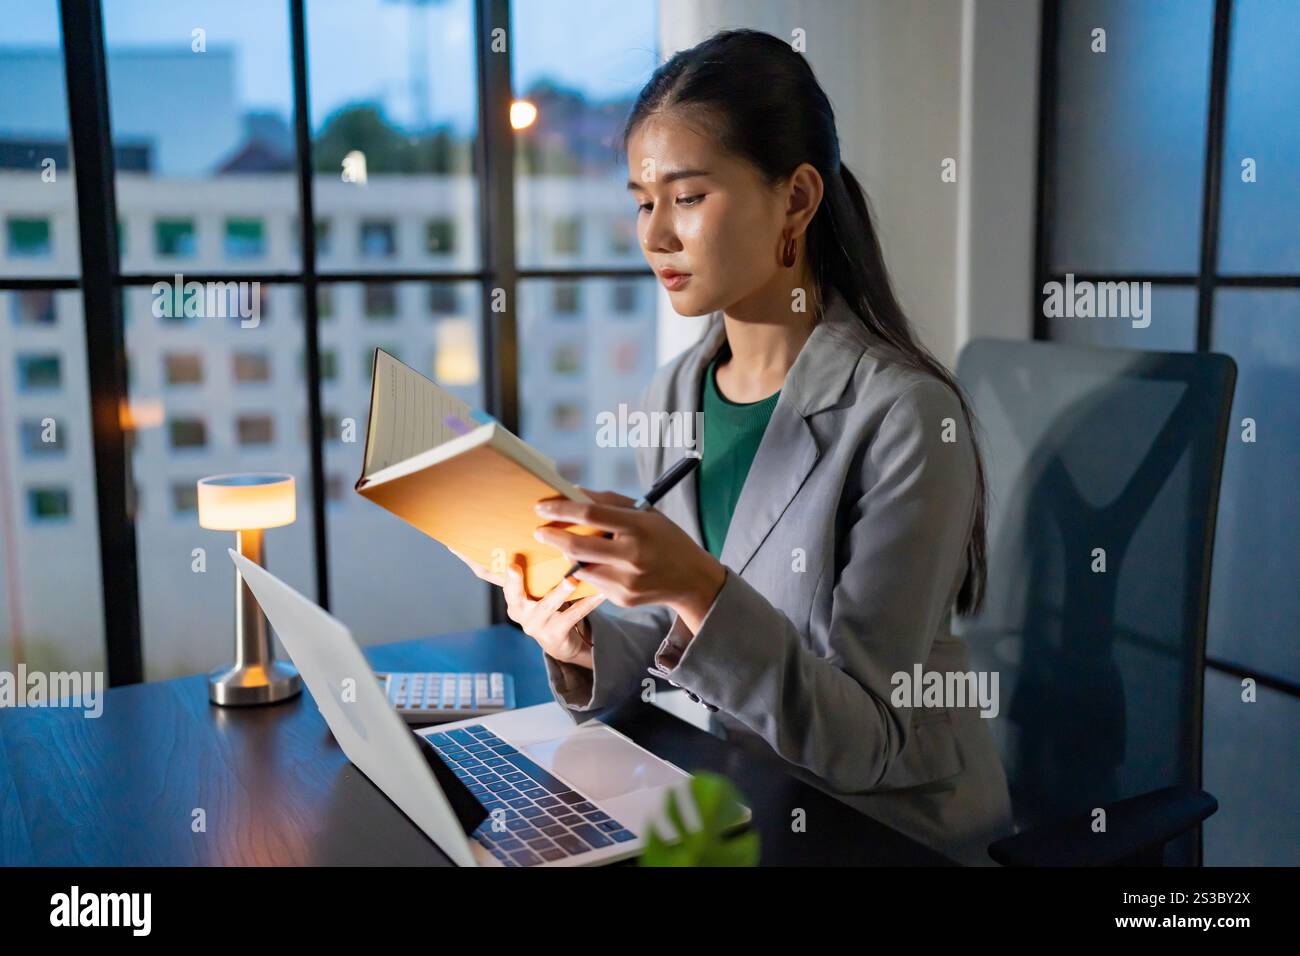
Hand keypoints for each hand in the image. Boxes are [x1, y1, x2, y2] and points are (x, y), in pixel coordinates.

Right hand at [446, 547, 604, 667]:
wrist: (566, 639)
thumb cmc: (552, 599)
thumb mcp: (539, 578)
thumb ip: (532, 556)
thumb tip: (538, 513)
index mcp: (510, 590)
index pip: (486, 572)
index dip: (469, 559)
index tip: (456, 544)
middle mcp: (517, 607)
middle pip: (511, 592)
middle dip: (512, 579)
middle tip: (514, 565)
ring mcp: (535, 623)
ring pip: (547, 605)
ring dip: (560, 591)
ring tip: (572, 578)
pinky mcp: (554, 635)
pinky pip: (572, 617)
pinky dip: (587, 603)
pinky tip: (600, 592)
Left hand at [532, 488, 726, 635]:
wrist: (692, 580)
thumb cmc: (665, 539)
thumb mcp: (645, 513)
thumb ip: (609, 501)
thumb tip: (572, 492)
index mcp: (638, 527)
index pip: (591, 513)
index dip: (561, 509)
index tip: (541, 507)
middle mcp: (632, 555)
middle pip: (578, 547)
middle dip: (553, 538)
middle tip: (539, 531)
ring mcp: (627, 581)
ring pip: (582, 568)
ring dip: (571, 557)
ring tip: (571, 546)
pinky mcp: (623, 598)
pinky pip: (595, 583)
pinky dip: (591, 572)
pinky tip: (602, 566)